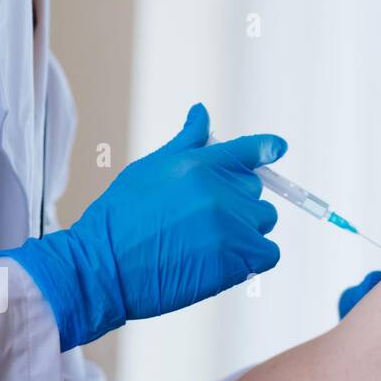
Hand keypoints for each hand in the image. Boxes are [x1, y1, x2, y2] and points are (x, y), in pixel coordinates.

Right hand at [0, 103, 283, 350]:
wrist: (102, 268)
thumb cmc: (119, 218)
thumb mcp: (149, 168)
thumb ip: (186, 142)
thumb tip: (202, 112)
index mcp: (199, 165)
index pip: (248, 149)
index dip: (266, 147)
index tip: (278, 148)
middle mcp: (220, 191)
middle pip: (256, 190)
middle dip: (238, 201)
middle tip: (204, 219)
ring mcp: (230, 225)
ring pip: (264, 220)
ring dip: (247, 230)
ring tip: (209, 243)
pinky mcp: (237, 258)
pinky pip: (269, 253)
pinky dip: (254, 258)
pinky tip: (226, 262)